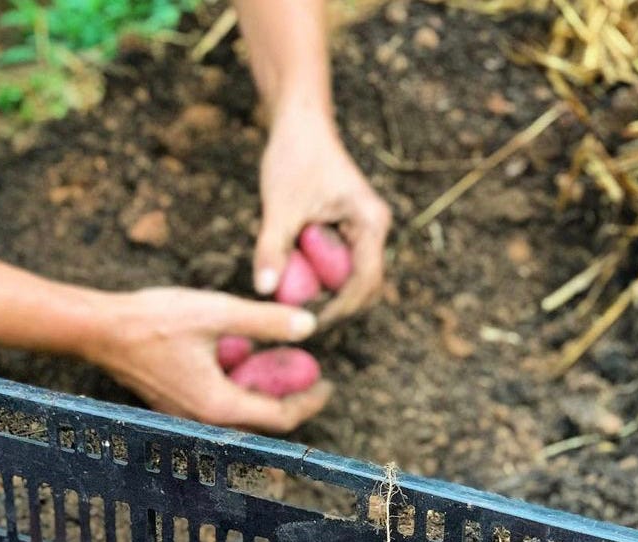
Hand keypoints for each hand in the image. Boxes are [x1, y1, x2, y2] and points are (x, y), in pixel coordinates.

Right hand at [82, 287, 331, 433]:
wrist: (98, 330)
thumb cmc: (154, 319)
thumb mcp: (217, 312)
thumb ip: (265, 321)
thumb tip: (308, 325)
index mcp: (219, 406)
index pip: (280, 417)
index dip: (310, 401)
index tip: (328, 382)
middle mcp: (204, 422)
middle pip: (261, 422)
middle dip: (289, 400)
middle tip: (308, 375)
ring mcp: (186, 418)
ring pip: (239, 417)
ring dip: (262, 395)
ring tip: (277, 367)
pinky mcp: (173, 407)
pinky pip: (217, 408)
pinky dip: (237, 390)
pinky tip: (238, 361)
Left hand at [255, 109, 390, 324]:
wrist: (299, 122)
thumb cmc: (293, 156)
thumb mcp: (279, 206)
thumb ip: (272, 249)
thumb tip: (263, 291)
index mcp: (371, 223)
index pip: (364, 282)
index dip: (338, 310)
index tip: (307, 323)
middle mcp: (375, 230)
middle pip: (365, 288)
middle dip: (336, 309)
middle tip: (300, 322)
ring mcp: (364, 231)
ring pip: (353, 280)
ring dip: (329, 296)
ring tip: (296, 306)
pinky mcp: (349, 232)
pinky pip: (341, 268)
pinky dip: (322, 281)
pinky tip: (296, 286)